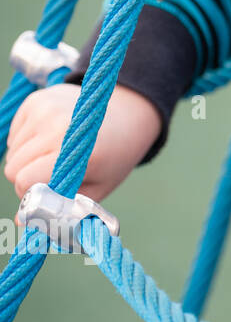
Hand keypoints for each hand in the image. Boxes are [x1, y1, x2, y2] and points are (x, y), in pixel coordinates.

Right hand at [5, 83, 161, 219]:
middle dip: (28, 178)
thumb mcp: (98, 188)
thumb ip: (62, 208)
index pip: (26, 180)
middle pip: (13, 168)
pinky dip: (26, 142)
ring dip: (27, 159)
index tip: (49, 193)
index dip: (33, 194)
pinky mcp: (36, 100)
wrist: (127, 114)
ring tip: (56, 153)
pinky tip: (51, 138)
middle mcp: (59, 125)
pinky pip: (13, 135)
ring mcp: (45, 109)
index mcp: (78, 152)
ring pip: (11, 152)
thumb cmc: (113, 158)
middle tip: (54, 174)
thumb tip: (21, 221)